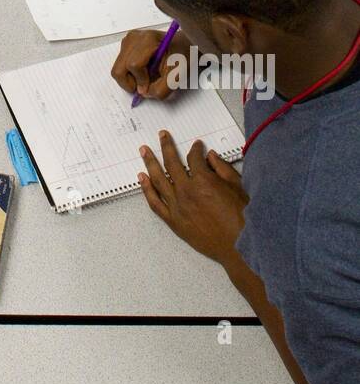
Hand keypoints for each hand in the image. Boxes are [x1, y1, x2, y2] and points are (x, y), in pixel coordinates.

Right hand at [112, 27, 191, 100]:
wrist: (182, 44)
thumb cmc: (182, 56)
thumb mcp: (176, 77)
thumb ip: (161, 89)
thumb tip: (143, 93)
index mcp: (148, 40)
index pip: (134, 65)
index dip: (141, 81)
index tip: (149, 87)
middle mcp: (134, 38)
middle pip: (120, 68)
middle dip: (131, 82)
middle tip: (144, 86)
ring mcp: (128, 40)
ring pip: (118, 69)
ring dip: (131, 78)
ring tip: (147, 76)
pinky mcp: (126, 45)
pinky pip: (120, 65)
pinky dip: (130, 73)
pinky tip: (143, 70)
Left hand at [138, 133, 247, 265]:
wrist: (239, 247)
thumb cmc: (243, 218)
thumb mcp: (238, 187)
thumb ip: (222, 169)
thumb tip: (210, 156)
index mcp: (203, 181)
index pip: (194, 158)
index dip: (195, 149)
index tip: (197, 145)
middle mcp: (186, 191)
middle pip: (172, 163)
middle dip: (166, 146)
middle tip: (162, 135)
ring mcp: (177, 207)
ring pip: (159, 180)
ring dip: (150, 163)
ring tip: (143, 151)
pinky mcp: (174, 222)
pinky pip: (155, 203)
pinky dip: (147, 190)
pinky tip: (141, 179)